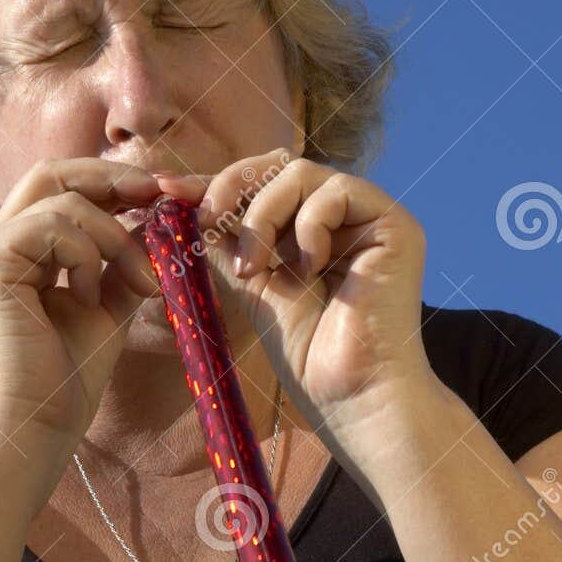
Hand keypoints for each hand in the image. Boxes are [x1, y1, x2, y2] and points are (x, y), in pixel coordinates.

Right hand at [0, 158, 163, 450]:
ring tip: (140, 284)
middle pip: (53, 171)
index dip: (113, 178)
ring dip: (116, 237)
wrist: (36, 427)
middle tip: (158, 194)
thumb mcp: (108, 304)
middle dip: (113, 178)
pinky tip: (88, 299)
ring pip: (64, 201)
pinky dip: (87, 255)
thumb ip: (121, 260)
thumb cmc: (66, 376)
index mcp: (23, 247)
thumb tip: (155, 219)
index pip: (63, 184)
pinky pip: (52, 228)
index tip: (163, 192)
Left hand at [172, 150, 435, 441]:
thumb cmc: (307, 354)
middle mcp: (343, 215)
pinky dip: (308, 226)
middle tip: (204, 217)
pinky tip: (308, 269)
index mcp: (311, 227)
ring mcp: (369, 217)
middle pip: (278, 164)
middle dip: (232, 185)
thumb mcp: (251, 284)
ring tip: (254, 268)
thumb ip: (226, 241)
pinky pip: (336, 191)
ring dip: (262, 215)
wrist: (350, 397)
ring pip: (301, 171)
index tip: (167, 191)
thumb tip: (181, 202)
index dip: (213, 183)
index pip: (259, 185)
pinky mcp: (394, 224)